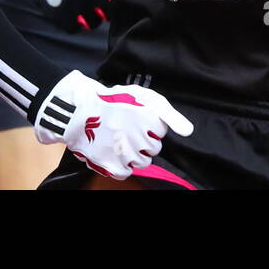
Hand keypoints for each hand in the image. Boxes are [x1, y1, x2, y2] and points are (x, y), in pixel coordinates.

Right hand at [0, 0, 110, 32]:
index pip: (116, 0)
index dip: (114, 5)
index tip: (108, 5)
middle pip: (107, 14)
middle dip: (102, 14)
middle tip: (98, 13)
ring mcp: (73, 2)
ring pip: (91, 23)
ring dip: (89, 21)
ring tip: (83, 16)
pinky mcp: (58, 12)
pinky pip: (73, 28)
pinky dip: (72, 25)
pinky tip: (70, 18)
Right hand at [42, 70, 192, 179]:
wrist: (80, 111)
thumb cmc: (115, 100)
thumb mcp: (145, 97)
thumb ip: (168, 114)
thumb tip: (189, 132)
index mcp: (149, 118)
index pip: (161, 131)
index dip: (150, 124)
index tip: (137, 118)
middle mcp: (140, 137)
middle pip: (154, 148)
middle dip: (144, 140)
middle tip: (128, 129)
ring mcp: (126, 153)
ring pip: (143, 162)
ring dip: (135, 153)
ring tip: (121, 140)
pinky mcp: (113, 165)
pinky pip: (127, 172)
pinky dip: (122, 164)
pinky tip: (115, 151)